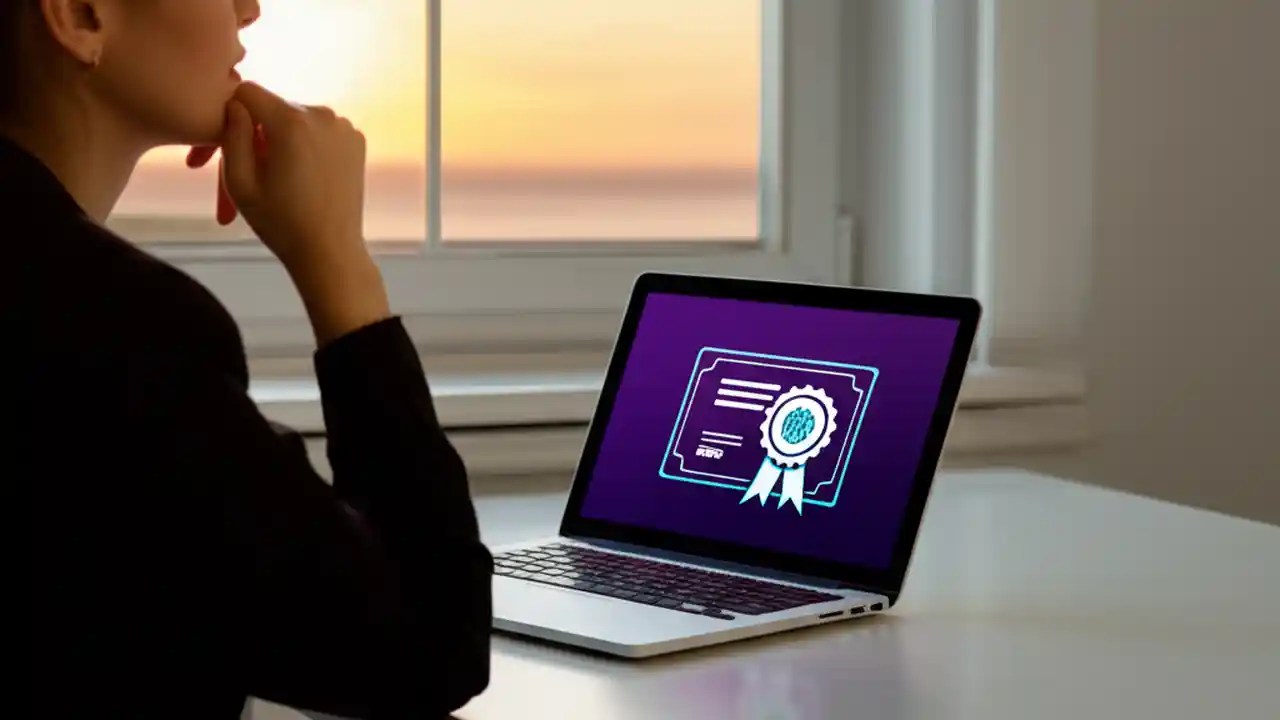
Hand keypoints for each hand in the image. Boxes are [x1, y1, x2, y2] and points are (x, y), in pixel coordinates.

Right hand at [187, 83, 390, 345]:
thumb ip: (232, 134)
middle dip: (258, 132)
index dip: (230, 114)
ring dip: (283, 139)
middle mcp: (321, 114)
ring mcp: (343, 126)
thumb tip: (234, 104)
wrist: (330, 251)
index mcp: (291, 121)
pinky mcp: (357, 140)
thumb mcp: (240, 181)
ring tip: (279, 177)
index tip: (226, 144)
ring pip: (296, 119)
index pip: (246, 91)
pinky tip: (304, 176)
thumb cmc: (280, 223)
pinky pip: (320, 130)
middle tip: (251, 170)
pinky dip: (307, 145)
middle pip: (273, 107)